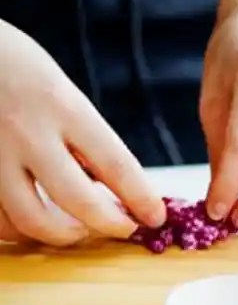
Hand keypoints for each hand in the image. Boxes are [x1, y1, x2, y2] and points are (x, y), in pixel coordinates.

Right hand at [0, 20, 163, 244]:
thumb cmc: (16, 70)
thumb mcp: (60, 91)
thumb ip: (82, 135)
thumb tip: (112, 185)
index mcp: (62, 107)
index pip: (115, 164)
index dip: (141, 198)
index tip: (155, 217)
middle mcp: (27, 132)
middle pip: (76, 201)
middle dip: (108, 224)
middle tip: (121, 228)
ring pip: (29, 220)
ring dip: (59, 235)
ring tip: (74, 229)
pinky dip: (15, 229)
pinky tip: (30, 221)